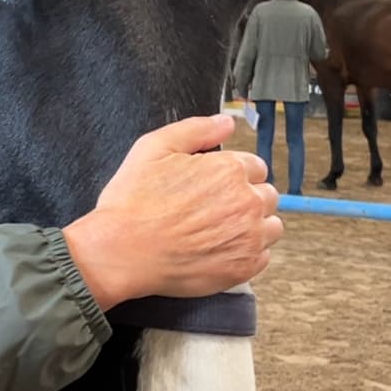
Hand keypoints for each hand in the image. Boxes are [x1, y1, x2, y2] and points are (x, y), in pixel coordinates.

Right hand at [61, 115, 280, 308]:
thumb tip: (227, 123)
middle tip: (212, 210)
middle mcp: (247, 202)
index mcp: (230, 170)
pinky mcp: (244, 267)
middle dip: (245, 199)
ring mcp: (249, 237)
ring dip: (252, 226)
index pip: (254, 167)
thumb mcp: (153, 148)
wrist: (120, 252)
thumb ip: (195, 130)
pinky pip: (262, 256)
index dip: (231, 175)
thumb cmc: (132, 201)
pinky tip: (217, 251)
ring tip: (218, 232)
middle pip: (266, 196)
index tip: (211, 187)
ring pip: (270, 226)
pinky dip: (245, 253)